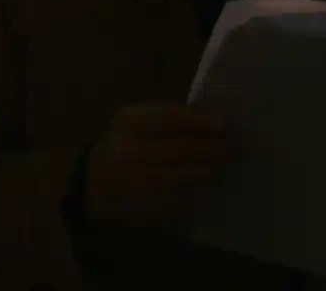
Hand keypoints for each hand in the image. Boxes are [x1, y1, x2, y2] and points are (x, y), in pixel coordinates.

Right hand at [84, 103, 237, 223]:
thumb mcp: (135, 120)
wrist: (90, 183)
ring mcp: (134, 184)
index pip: (167, 119)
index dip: (198, 122)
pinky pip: (177, 201)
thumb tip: (211, 120)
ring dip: (209, 171)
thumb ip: (168, 116)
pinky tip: (207, 184)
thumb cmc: (123, 143)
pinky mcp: (141, 208)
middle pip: (179, 150)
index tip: (224, 124)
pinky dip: (197, 192)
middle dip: (212, 149)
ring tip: (226, 165)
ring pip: (182, 178)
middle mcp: (128, 152)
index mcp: (128, 124)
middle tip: (235, 148)